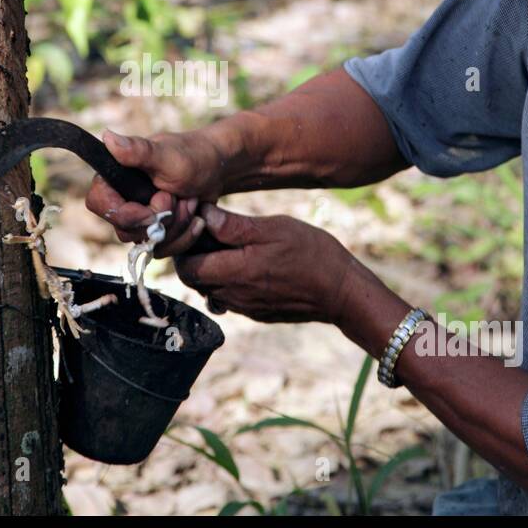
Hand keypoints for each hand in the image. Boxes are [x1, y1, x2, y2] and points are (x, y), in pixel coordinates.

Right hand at [85, 128, 225, 256]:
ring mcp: (138, 219)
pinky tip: (196, 218)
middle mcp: (121, 199)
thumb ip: (138, 150)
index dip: (125, 214)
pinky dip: (184, 237)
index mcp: (115, 177)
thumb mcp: (167, 154)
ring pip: (146, 243)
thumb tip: (107, 136)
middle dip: (161, 218)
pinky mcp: (154, 233)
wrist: (216, 170)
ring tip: (190, 202)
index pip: (98, 204)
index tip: (152, 209)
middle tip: (178, 196)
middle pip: (125, 230)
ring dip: (176, 226)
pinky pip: (162, 250)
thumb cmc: (192, 156)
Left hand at [173, 204, 358, 323]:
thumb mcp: (273, 229)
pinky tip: (250, 264)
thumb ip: (233, 226)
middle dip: (196, 257)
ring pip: (211, 289)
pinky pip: (230, 298)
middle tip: (213, 234)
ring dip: (213, 269)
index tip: (200, 227)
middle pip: (195, 279)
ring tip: (232, 248)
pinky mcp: (257, 313)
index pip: (186, 267)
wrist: (341, 292)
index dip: (185, 247)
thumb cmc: (311, 253)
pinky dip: (230, 281)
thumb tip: (203, 214)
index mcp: (234, 272)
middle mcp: (234, 296)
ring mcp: (245, 307)